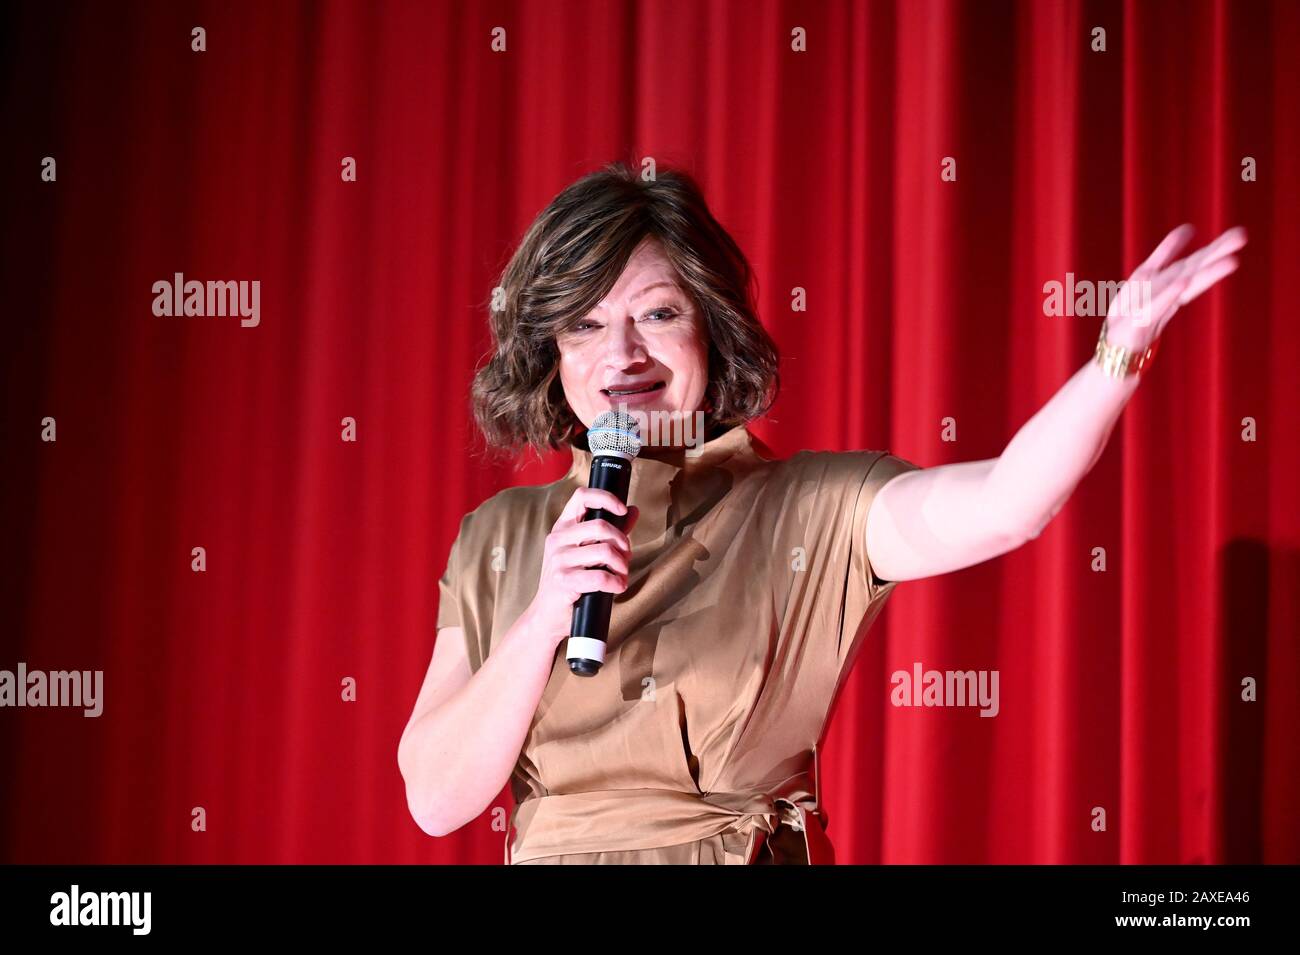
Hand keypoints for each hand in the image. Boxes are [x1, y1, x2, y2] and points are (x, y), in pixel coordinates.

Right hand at [523, 486, 639, 645]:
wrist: (547, 616)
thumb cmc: (570, 583)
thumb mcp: (586, 553)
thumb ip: (609, 532)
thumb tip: (632, 511)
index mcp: (562, 528)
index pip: (582, 496)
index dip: (606, 498)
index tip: (622, 510)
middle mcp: (557, 540)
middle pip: (601, 526)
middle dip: (622, 542)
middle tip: (626, 557)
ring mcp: (559, 560)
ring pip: (604, 551)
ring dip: (622, 565)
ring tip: (622, 575)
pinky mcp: (564, 581)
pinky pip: (600, 577)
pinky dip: (616, 583)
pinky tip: (617, 587)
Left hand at [1104, 223, 1246, 351]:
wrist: (1114, 348)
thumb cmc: (1130, 313)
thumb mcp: (1145, 276)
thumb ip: (1166, 254)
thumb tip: (1190, 229)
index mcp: (1169, 282)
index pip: (1194, 263)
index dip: (1215, 248)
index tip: (1239, 233)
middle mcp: (1166, 294)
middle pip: (1194, 271)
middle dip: (1216, 254)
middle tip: (1241, 238)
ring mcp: (1154, 308)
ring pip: (1183, 288)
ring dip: (1205, 274)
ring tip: (1231, 261)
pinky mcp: (1139, 323)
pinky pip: (1155, 306)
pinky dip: (1170, 294)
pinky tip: (1184, 283)